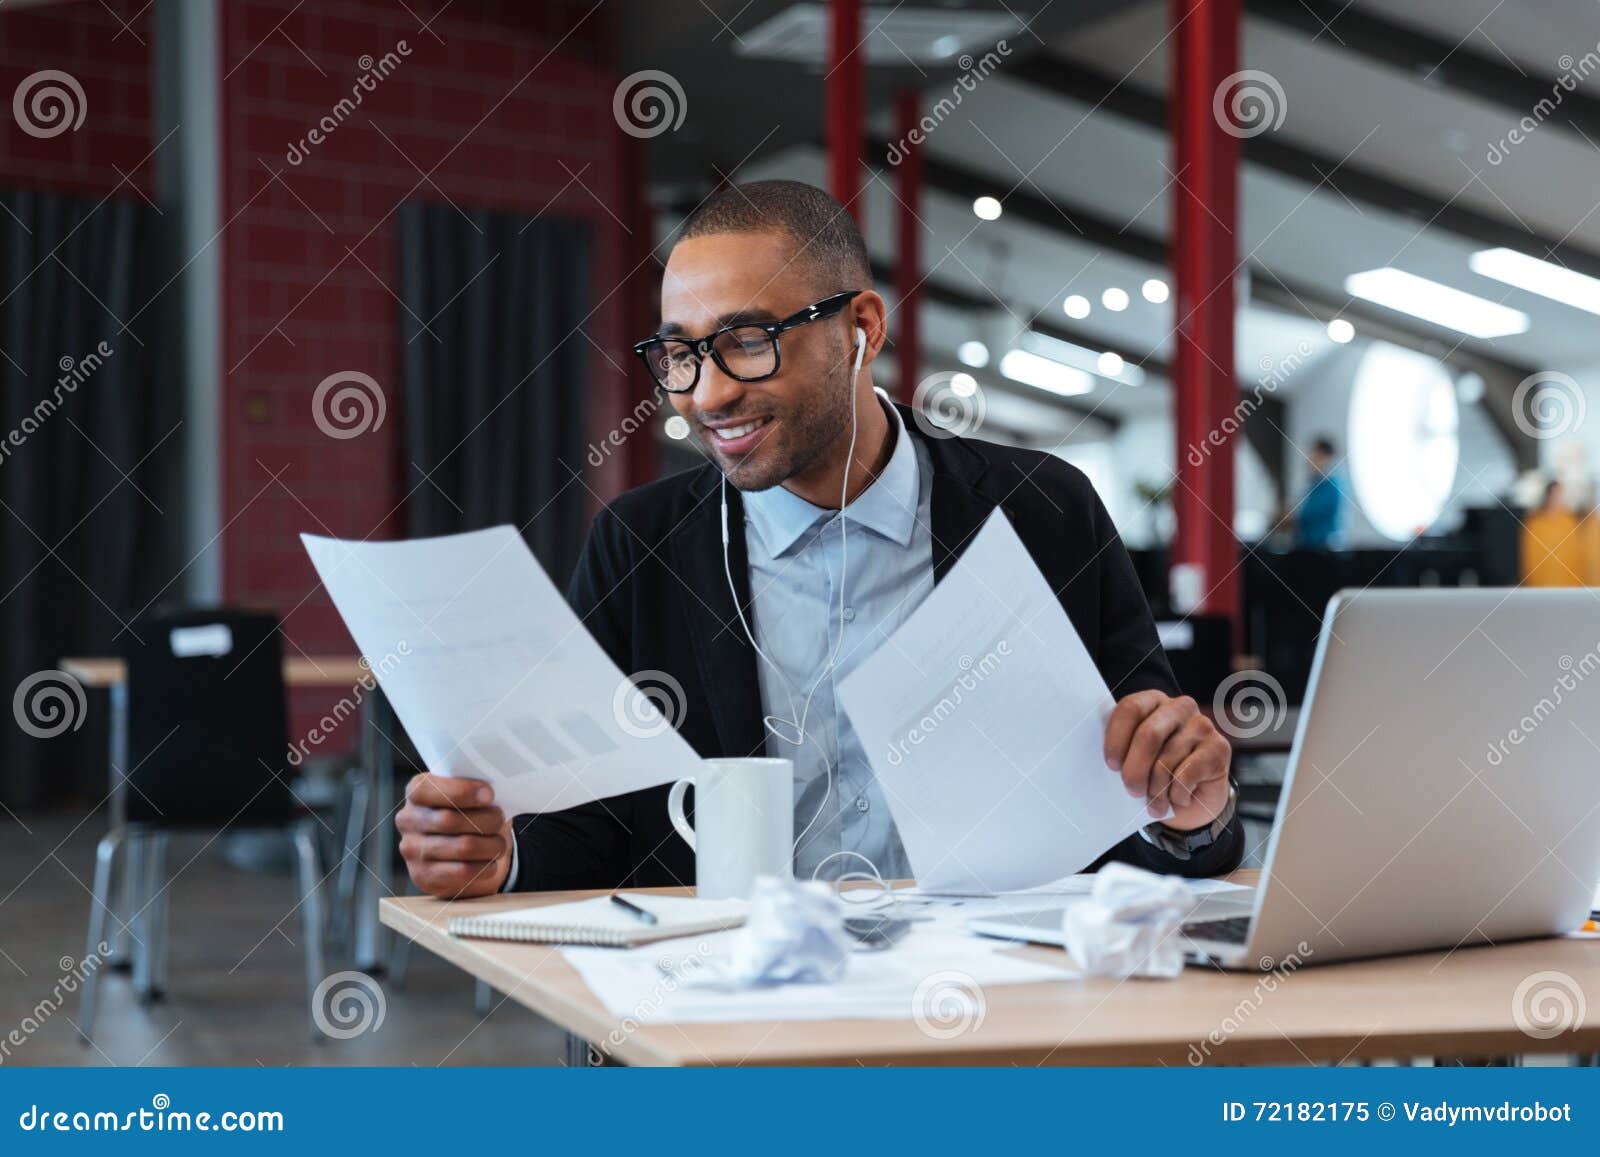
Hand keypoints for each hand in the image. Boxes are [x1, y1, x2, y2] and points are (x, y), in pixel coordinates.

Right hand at [396, 774, 512, 898]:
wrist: (464, 854)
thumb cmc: (470, 814)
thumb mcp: (470, 795)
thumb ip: (475, 788)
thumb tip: (490, 794)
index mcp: (416, 792)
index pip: (429, 789)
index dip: (462, 791)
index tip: (489, 794)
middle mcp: (408, 820)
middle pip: (450, 820)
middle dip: (485, 819)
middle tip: (500, 819)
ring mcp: (412, 850)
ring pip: (462, 847)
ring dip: (490, 845)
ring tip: (499, 843)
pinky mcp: (423, 876)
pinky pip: (462, 871)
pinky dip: (484, 866)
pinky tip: (491, 862)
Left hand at [1103, 690, 1231, 831]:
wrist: (1191, 802)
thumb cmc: (1155, 776)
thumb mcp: (1133, 760)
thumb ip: (1121, 752)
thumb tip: (1102, 760)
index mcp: (1153, 701)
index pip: (1130, 708)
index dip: (1116, 739)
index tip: (1111, 765)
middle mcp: (1180, 707)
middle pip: (1148, 735)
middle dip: (1135, 770)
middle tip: (1132, 791)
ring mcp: (1202, 726)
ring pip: (1166, 761)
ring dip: (1155, 791)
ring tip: (1154, 804)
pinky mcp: (1219, 748)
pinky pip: (1186, 775)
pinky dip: (1176, 795)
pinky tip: (1178, 799)